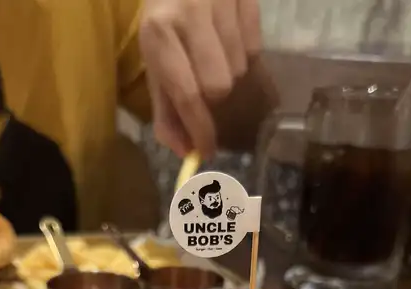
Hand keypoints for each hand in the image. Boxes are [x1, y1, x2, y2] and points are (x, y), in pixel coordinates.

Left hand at [139, 0, 261, 158]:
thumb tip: (184, 151)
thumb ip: (166, 108)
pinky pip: (255, 46)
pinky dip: (245, 52)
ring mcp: (221, 0)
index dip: (200, 129)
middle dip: (215, 96)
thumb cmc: (164, 19)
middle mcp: (189, 14)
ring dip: (230, 72)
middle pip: (218, 86)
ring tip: (214, 53)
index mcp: (159, 33)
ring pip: (239, 68)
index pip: (186, 94)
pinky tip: (228, 37)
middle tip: (206, 83)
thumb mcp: (154, 59)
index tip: (207, 151)